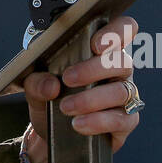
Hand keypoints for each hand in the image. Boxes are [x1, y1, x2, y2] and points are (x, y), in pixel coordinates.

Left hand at [19, 15, 139, 162]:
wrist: (50, 132)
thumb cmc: (50, 97)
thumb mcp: (36, 86)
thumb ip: (37, 80)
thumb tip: (51, 85)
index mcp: (100, 50)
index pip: (122, 30)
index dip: (116, 33)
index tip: (96, 44)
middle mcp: (117, 70)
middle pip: (121, 61)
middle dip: (93, 69)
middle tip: (68, 79)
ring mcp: (125, 95)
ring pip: (120, 91)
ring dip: (91, 99)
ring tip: (65, 107)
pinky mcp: (126, 120)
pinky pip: (121, 119)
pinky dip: (98, 121)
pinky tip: (79, 124)